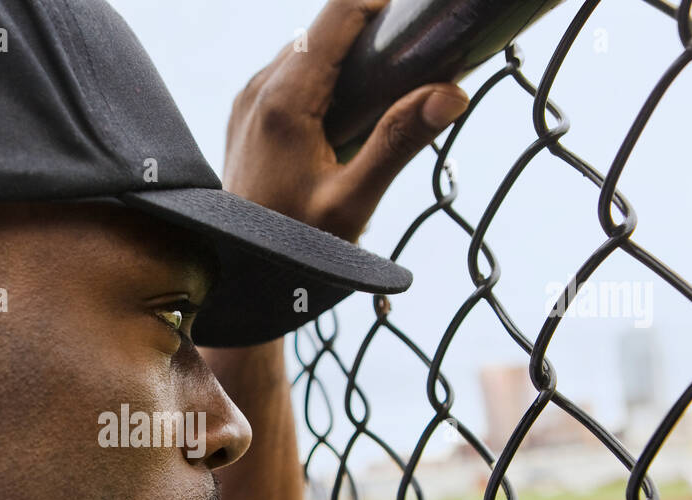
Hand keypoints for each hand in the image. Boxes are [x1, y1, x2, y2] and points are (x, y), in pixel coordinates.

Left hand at [222, 0, 469, 243]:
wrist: (239, 279)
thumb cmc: (291, 249)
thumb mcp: (352, 201)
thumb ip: (400, 142)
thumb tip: (452, 92)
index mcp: (283, 101)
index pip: (339, 14)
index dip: (383, 5)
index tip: (420, 22)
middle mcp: (259, 90)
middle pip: (326, 30)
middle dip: (373, 38)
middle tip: (416, 65)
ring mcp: (249, 102)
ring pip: (308, 52)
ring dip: (350, 61)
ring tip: (388, 95)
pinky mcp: (249, 117)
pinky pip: (293, 78)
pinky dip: (327, 84)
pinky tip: (351, 119)